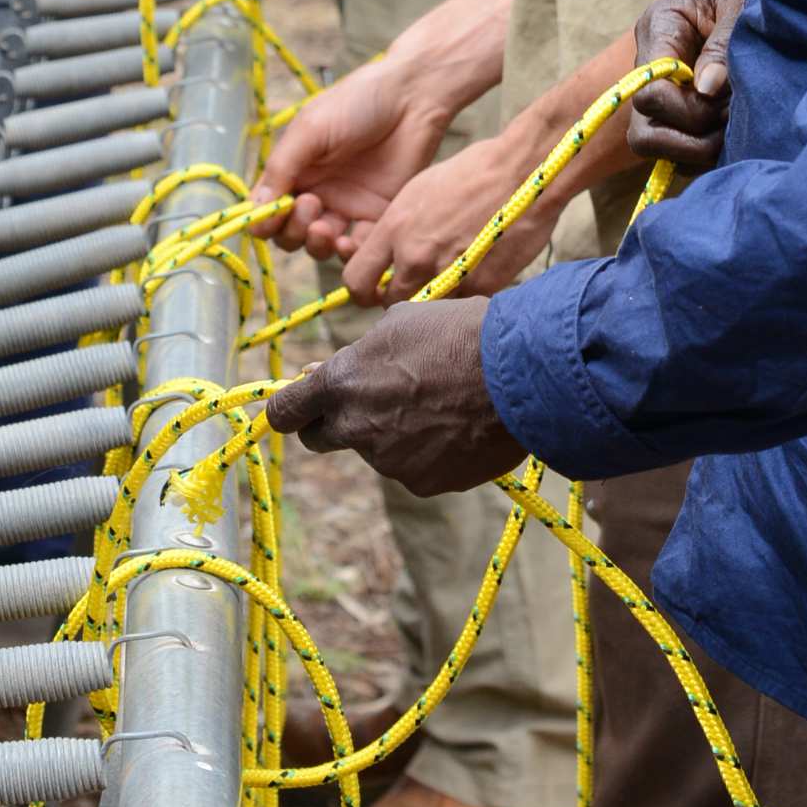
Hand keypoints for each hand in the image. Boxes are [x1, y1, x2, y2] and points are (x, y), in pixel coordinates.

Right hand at [251, 53, 454, 258]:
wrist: (411, 98)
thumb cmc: (357, 102)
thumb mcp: (310, 129)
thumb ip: (282, 167)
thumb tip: (256, 207)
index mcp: (295, 170)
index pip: (266, 209)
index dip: (263, 220)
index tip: (272, 215)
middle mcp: (316, 192)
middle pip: (289, 233)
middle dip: (291, 230)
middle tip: (311, 205)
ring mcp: (346, 206)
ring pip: (319, 246)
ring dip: (315, 245)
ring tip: (324, 227)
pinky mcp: (377, 216)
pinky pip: (357, 247)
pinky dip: (347, 252)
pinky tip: (347, 240)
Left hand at [265, 301, 523, 496]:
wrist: (520, 374)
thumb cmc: (459, 334)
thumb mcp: (399, 323)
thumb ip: (357, 354)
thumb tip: (325, 370)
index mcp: (341, 383)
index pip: (286, 411)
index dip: (287, 410)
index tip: (292, 410)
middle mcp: (356, 428)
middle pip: (321, 438)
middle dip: (336, 423)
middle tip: (369, 402)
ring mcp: (389, 462)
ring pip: (377, 450)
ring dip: (394, 432)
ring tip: (441, 401)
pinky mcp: (423, 484)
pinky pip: (414, 468)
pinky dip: (428, 453)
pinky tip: (459, 425)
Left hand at [343, 130, 556, 304]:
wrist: (525, 172)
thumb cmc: (474, 173)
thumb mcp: (420, 192)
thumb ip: (400, 230)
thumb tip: (391, 258)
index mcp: (395, 229)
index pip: (356, 280)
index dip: (364, 290)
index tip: (378, 288)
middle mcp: (415, 256)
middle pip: (391, 302)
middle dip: (401, 298)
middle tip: (419, 285)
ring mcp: (448, 274)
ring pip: (428, 308)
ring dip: (436, 300)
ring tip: (453, 278)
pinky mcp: (481, 286)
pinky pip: (462, 305)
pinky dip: (467, 295)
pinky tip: (478, 273)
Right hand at [626, 0, 752, 171]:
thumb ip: (724, 43)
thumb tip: (706, 89)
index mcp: (660, 27)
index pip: (647, 90)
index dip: (683, 108)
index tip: (723, 98)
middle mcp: (654, 61)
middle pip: (644, 130)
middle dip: (687, 138)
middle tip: (729, 120)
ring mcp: (668, 86)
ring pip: (660, 143)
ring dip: (699, 145)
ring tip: (737, 121)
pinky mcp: (686, 101)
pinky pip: (682, 141)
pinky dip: (707, 146)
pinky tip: (737, 126)